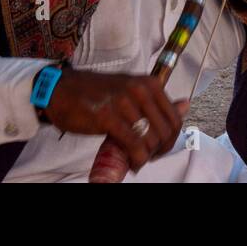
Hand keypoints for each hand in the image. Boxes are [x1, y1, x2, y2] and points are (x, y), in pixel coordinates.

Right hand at [41, 69, 189, 173]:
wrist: (59, 89)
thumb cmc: (95, 93)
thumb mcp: (130, 91)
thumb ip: (156, 100)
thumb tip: (186, 104)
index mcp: (149, 83)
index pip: (174, 117)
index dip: (170, 139)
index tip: (158, 148)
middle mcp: (140, 90)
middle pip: (166, 130)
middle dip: (159, 150)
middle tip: (146, 157)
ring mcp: (124, 102)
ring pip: (151, 139)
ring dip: (146, 156)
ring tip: (136, 160)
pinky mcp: (108, 117)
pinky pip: (134, 145)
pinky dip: (136, 159)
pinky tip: (130, 163)